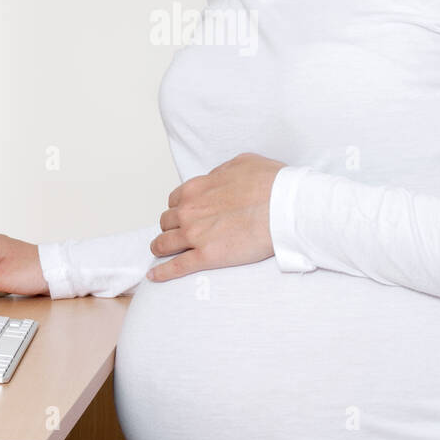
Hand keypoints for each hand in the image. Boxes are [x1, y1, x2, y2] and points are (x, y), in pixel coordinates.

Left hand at [147, 153, 284, 281]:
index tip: (185, 216)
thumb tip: (217, 177)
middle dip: (171, 228)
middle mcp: (190, 210)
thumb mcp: (242, 163)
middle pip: (167, 222)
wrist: (285, 206)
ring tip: (161, 253)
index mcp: (196, 188)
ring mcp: (195, 235)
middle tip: (179, 234)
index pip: (175, 201)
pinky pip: (176, 267)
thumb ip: (222, 172)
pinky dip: (161, 273)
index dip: (179, 209)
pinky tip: (154, 276)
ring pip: (164, 244)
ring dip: (161, 248)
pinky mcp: (206, 256)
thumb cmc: (271, 184)